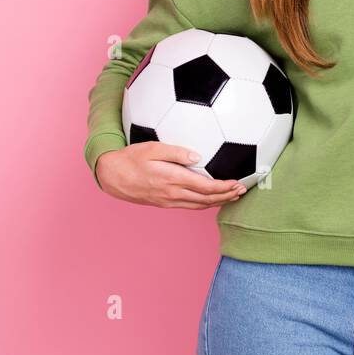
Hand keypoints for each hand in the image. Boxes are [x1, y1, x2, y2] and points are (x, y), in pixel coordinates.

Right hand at [95, 142, 247, 208]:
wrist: (111, 176)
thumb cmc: (131, 158)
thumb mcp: (152, 148)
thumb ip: (176, 152)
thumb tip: (198, 157)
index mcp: (172, 179)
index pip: (205, 187)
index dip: (223, 187)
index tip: (237, 184)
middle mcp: (172, 193)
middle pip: (206, 199)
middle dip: (226, 196)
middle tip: (242, 191)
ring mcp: (168, 201)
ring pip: (199, 205)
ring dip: (218, 202)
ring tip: (232, 197)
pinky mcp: (164, 203)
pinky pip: (189, 206)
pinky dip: (204, 203)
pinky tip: (211, 198)